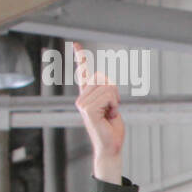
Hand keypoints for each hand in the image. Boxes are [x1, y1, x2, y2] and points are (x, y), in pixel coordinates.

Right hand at [73, 42, 124, 182]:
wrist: (110, 147)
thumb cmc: (112, 129)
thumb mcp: (111, 106)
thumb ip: (107, 93)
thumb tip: (106, 83)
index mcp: (87, 96)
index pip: (83, 73)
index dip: (80, 58)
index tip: (76, 44)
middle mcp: (82, 98)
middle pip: (103, 78)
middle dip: (114, 92)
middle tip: (112, 109)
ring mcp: (82, 104)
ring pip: (107, 86)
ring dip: (115, 100)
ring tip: (110, 113)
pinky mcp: (87, 109)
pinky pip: (108, 96)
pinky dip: (114, 105)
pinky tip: (109, 116)